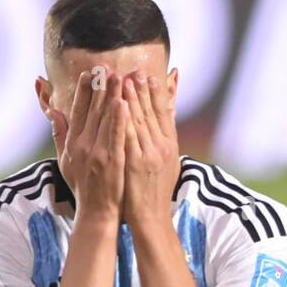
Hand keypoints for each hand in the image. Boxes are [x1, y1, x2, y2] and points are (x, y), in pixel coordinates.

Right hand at [47, 67, 126, 220]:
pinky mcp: (112, 161)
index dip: (84, 91)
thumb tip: (53, 111)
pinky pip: (116, 136)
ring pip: (105, 119)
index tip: (90, 73)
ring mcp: (98, 153)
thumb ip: (60, 134)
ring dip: (112, 96)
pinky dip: (119, 118)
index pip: (78, 111)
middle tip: (106, 66)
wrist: (96, 213)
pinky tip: (124, 102)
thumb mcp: (65, 160)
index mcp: (73, 143)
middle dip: (99, 87)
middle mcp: (83, 145)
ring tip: (119, 76)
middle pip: (92, 110)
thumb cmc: (83, 187)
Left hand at [120, 71, 179, 227]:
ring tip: (124, 78)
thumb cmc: (154, 190)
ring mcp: (149, 154)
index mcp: (169, 144)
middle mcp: (162, 146)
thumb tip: (167, 115)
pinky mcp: (135, 162)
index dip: (156, 92)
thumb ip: (165, 137)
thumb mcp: (167, 162)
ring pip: (139, 120)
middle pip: (151, 111)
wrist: (151, 218)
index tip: (148, 75)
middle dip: (142, 89)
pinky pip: (128, 135)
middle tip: (134, 69)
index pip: (163, 112)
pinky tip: (117, 103)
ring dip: (131, 97)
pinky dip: (123, 118)